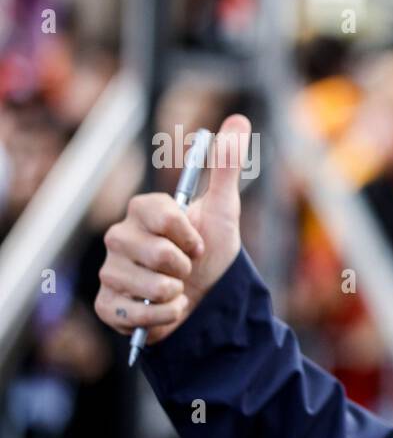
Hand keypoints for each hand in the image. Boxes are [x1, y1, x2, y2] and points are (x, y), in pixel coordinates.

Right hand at [95, 114, 250, 345]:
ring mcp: (110, 272)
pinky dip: (161, 317)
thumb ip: (226, 167)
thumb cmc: (212, 253)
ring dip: (174, 293)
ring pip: (145, 284)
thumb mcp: (223, 211)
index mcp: (142, 213)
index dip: (186, 233)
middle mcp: (119, 239)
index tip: (198, 243)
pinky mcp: (109, 306)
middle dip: (183, 265)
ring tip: (178, 290)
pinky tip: (169, 310)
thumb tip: (238, 120)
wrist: (209, 301)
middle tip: (188, 268)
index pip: (158, 213)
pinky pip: (132, 314)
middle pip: (152, 251)